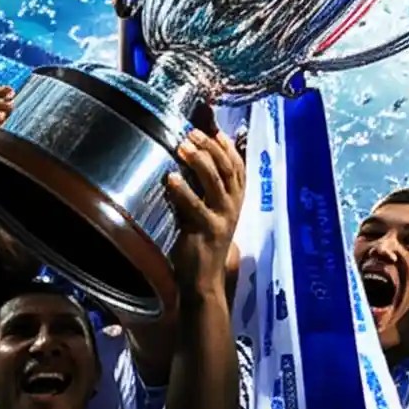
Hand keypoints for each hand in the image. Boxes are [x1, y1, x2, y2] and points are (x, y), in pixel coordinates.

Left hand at [165, 129, 244, 291]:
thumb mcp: (207, 210)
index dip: (227, 146)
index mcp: (236, 199)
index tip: (213, 129)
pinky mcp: (208, 232)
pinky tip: (171, 178)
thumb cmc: (202, 240)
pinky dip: (183, 191)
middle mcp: (233, 206)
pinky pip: (195, 208)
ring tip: (182, 147)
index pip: (237, 166)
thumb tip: (188, 155)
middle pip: (227, 169)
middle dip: (210, 147)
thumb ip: (203, 187)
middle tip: (191, 133)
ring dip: (199, 162)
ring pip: (216, 183)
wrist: (204, 279)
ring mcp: (222, 219)